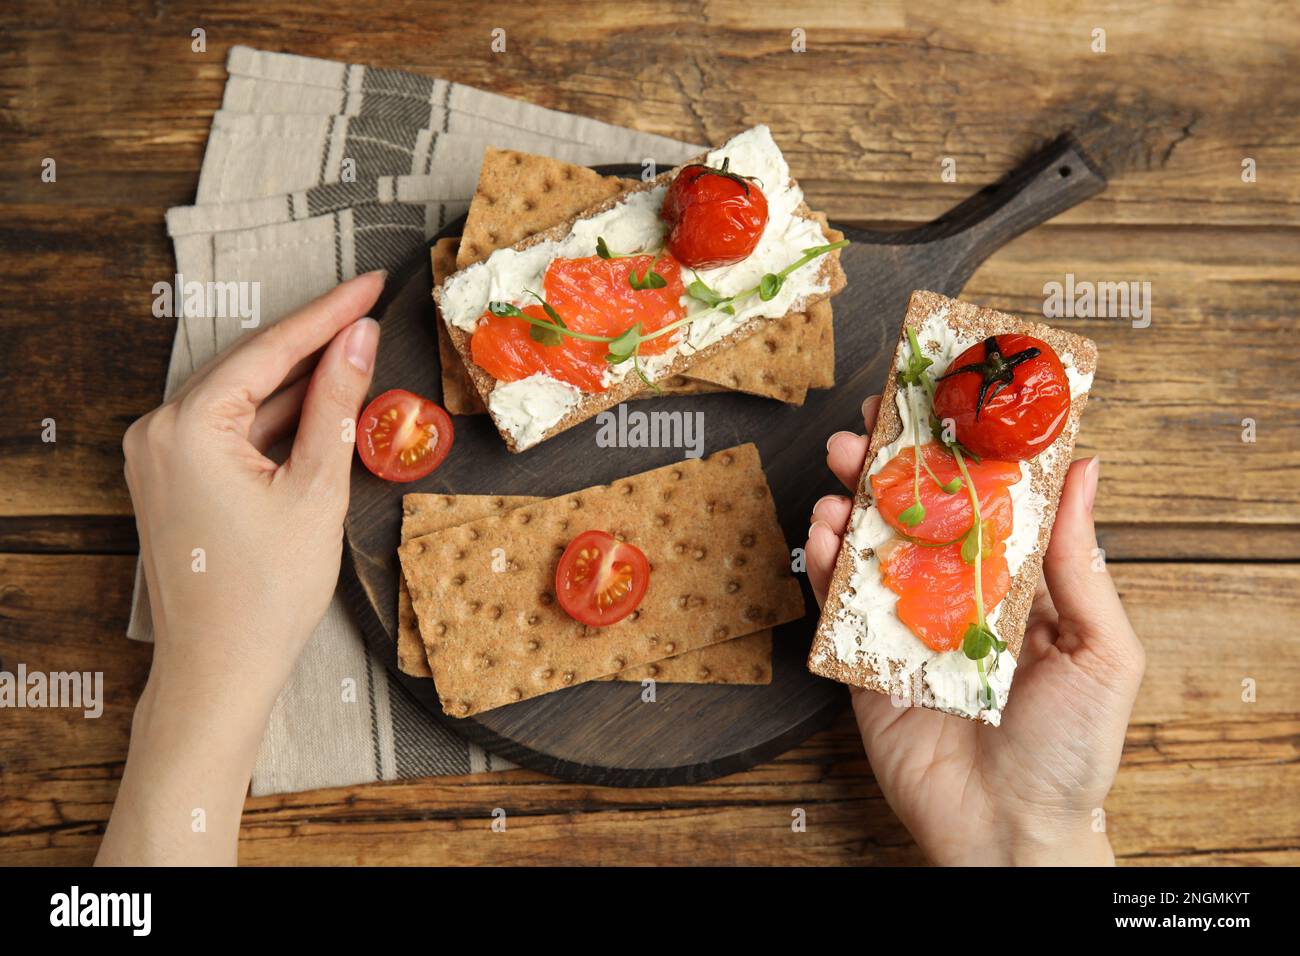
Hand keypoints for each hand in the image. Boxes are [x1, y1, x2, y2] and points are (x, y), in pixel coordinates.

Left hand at [98, 271, 383, 864]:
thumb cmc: (266, 592)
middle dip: (315, 342)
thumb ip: (337, 404)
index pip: (271, 351)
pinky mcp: (172, 479)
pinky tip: (321, 407)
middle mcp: (158, 430)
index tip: (372, 282)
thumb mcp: (316, 489)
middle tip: (372, 306)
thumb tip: (359, 338)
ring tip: (359, 353)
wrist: (219, 670)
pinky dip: (277, 421)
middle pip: (252, 368)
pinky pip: (231, 431)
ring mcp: (159, 455)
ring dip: (301, 383)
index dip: (329, 314)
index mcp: (186, 426)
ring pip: (244, 399)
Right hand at [806, 396, 1144, 865]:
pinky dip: (826, 565)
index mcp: (1016, 586)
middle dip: (892, 464)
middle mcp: (956, 597)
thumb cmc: (1072, 750)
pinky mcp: (864, 662)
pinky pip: (839, 605)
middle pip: (918, 514)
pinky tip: (826, 532)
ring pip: (871, 548)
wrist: (1009, 833)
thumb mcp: (1103, 652)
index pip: (986, 501)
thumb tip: (1085, 470)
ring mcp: (906, 627)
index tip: (943, 399)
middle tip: (871, 423)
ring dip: (852, 500)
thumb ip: (1081, 565)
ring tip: (842, 467)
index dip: (963, 450)